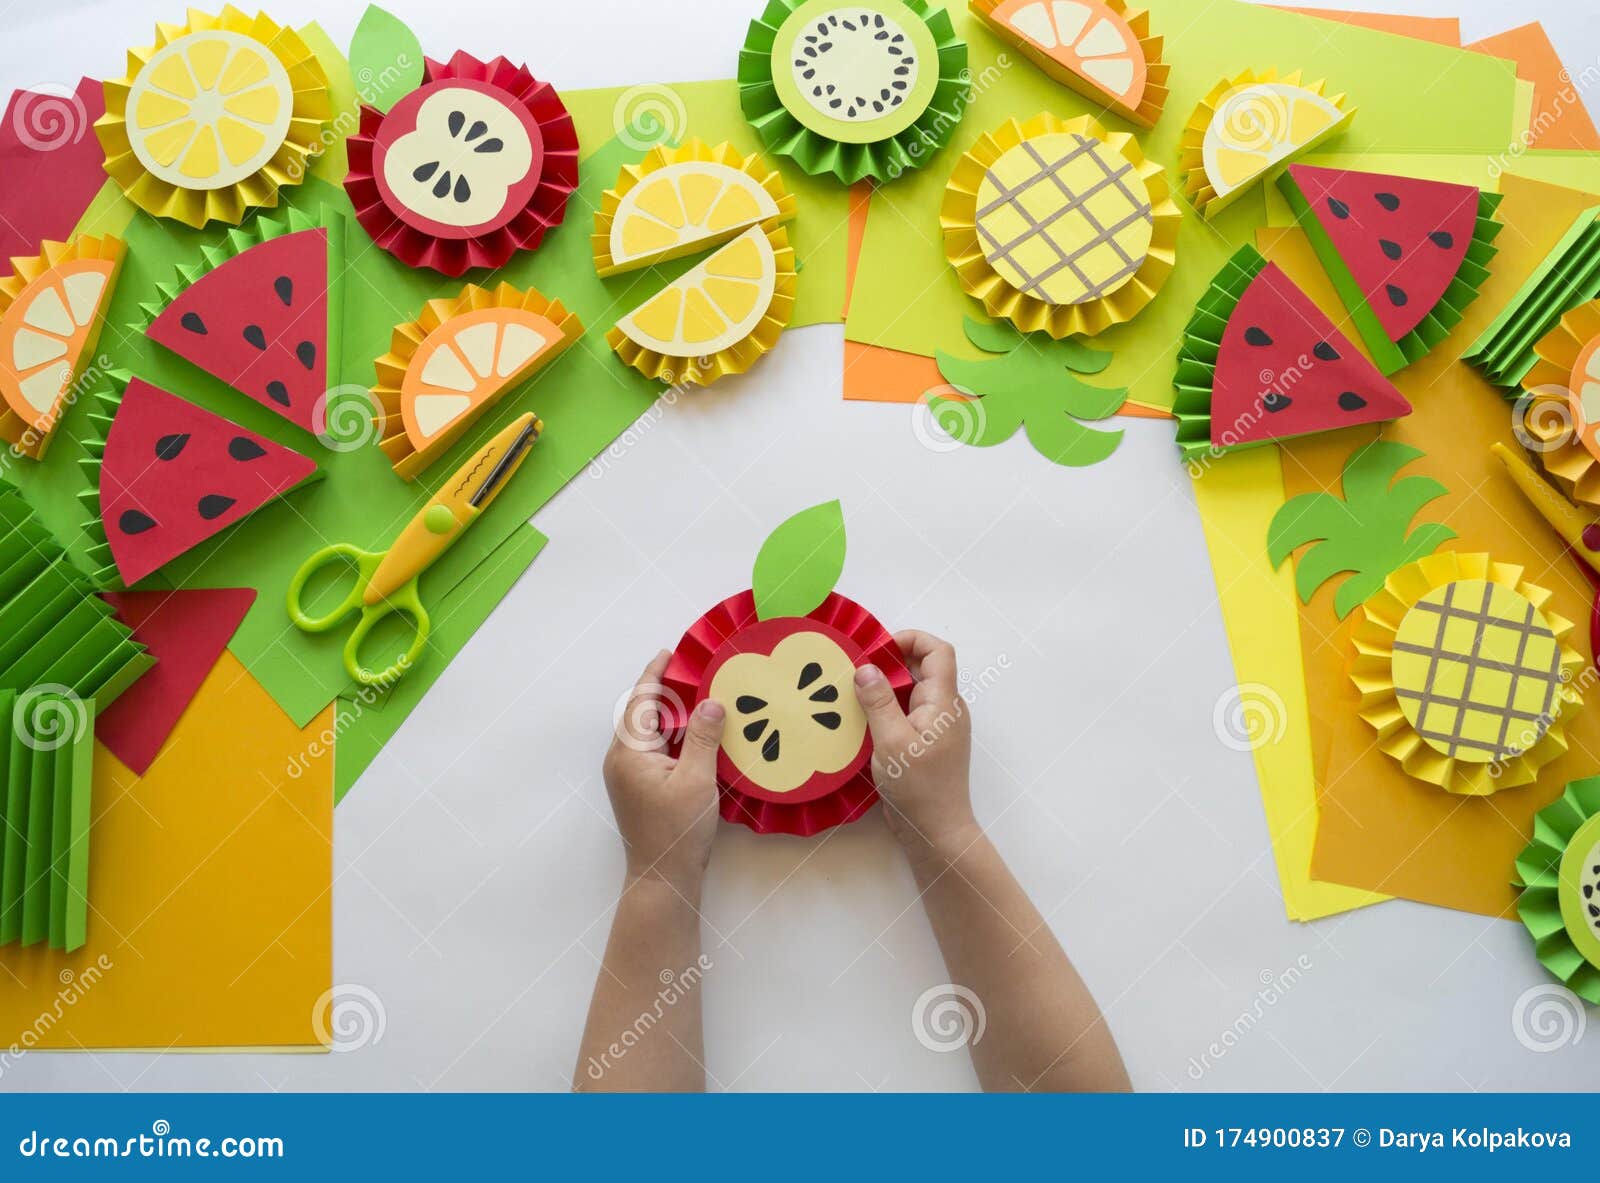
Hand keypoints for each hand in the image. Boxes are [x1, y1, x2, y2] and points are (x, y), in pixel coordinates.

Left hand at [602, 650, 725, 896]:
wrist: (662, 879)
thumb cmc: (678, 832)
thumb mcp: (697, 780)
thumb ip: (703, 737)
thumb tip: (711, 701)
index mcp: (629, 752)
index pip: (640, 701)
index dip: (655, 674)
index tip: (671, 652)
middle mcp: (621, 760)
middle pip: (640, 713)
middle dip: (664, 690)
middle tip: (693, 670)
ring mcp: (627, 775)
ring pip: (647, 732)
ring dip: (670, 713)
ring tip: (699, 695)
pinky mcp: (638, 788)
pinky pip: (653, 749)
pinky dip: (672, 735)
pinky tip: (695, 734)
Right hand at [852, 631, 977, 865]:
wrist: (936, 831)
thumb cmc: (918, 787)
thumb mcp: (891, 740)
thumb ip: (878, 701)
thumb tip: (865, 667)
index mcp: (943, 701)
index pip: (937, 651)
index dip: (910, 639)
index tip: (877, 650)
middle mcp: (944, 709)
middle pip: (922, 669)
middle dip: (889, 663)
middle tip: (855, 672)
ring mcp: (936, 727)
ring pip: (910, 692)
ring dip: (883, 689)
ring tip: (851, 695)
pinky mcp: (925, 744)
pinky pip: (906, 714)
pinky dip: (885, 710)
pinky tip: (860, 721)